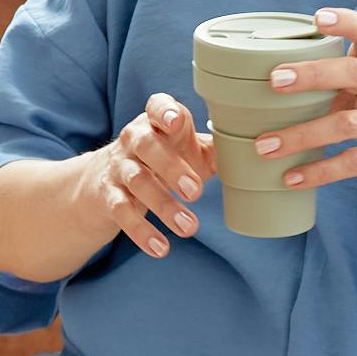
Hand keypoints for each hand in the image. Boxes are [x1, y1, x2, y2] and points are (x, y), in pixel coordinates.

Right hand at [80, 94, 215, 260]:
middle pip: (146, 145)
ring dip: (164, 206)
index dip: (164, 111)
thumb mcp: (188, 151)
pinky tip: (161, 249)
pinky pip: (122, 212)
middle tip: (195, 192)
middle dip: (171, 167)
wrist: (102, 181)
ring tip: (190, 228)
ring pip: (137, 181)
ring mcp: (119, 167)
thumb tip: (254, 160)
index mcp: (156, 122)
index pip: (156, 106)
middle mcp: (133, 140)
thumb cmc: (162, 159)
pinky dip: (142, 232)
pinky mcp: (108, 196)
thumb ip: (217, 151)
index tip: (176, 120)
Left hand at [254, 6, 356, 207]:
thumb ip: (337, 78)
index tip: (318, 18)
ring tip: (265, 146)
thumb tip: (273, 82)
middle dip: (312, 75)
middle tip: (274, 80)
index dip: (346, 21)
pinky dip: (318, 171)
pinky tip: (291, 177)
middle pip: (352, 72)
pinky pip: (352, 162)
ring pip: (344, 123)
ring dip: (301, 135)